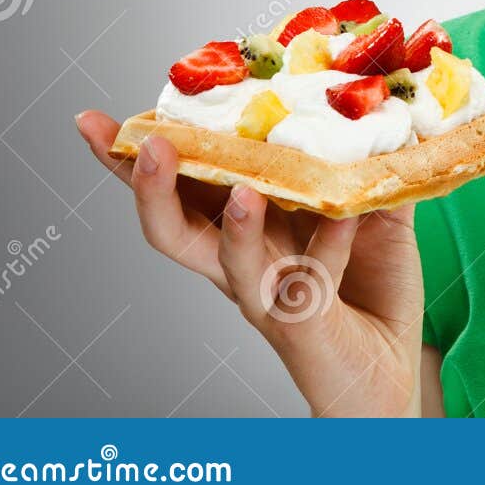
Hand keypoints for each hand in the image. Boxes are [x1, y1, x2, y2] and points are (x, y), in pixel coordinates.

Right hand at [75, 110, 424, 416]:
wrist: (390, 372)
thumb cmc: (370, 290)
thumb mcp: (375, 215)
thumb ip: (371, 169)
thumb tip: (381, 111)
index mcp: (245, 229)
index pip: (181, 188)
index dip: (135, 157)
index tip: (94, 121)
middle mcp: (243, 264)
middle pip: (174, 229)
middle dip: (152, 188)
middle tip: (149, 146)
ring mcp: (271, 296)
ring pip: (234, 264)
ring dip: (237, 227)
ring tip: (245, 192)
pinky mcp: (307, 323)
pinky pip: (312, 281)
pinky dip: (328, 245)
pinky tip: (345, 213)